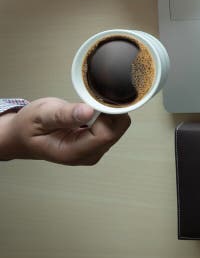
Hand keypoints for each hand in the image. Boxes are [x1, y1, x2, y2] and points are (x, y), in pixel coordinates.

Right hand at [0, 98, 130, 164]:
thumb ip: (64, 115)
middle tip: (88, 102)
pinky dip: (106, 115)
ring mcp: (94, 150)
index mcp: (72, 153)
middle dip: (108, 112)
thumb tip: (88, 111)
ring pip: (118, 127)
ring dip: (106, 113)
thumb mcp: (41, 115)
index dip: (105, 115)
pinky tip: (90, 112)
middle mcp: (87, 155)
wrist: (23, 135)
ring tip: (85, 108)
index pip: (105, 134)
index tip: (93, 102)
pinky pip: (114, 126)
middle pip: (116, 131)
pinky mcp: (97, 143)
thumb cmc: (28, 127)